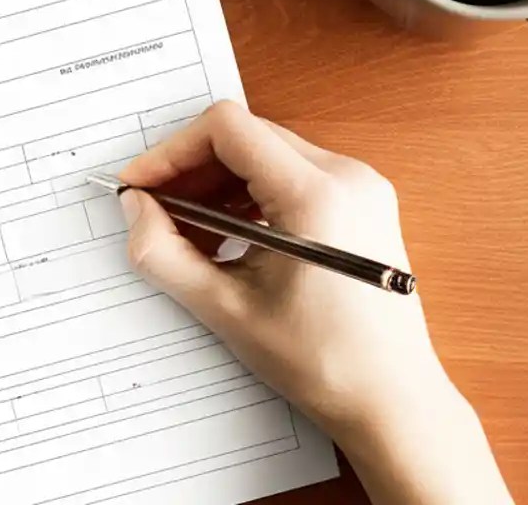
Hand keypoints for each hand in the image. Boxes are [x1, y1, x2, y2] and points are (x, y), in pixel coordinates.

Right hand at [118, 101, 510, 504]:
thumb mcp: (227, 309)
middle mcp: (347, 176)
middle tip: (157, 213)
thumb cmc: (325, 362)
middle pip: (246, 136)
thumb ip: (165, 253)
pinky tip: (229, 240)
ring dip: (220, 184)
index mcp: (317, 195)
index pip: (227, 129)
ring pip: (267, 153)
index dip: (172, 152)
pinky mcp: (363, 202)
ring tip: (192, 236)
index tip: (142, 186)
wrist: (392, 398)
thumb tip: (135, 208)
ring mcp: (361, 186)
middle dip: (192, 169)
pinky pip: (294, 175)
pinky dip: (252, 195)